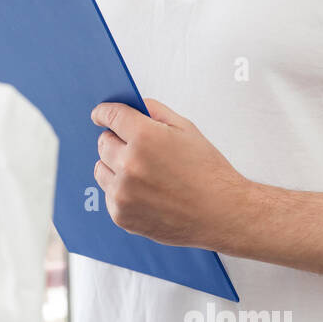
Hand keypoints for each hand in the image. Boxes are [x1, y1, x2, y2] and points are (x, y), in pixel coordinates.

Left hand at [91, 97, 249, 246]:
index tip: (100, 115)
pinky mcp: (121, 215)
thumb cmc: (208, 173)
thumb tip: (131, 106)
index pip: (110, 116)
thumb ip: (155, 112)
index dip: (104, 113)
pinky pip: (109, 194)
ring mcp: (122, 192)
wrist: (222, 213)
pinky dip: (121, 191)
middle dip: (116, 140)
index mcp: (144, 137)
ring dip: (115, 166)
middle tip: (137, 149)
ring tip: (144, 173)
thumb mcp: (186, 129)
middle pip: (103, 143)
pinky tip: (146, 193)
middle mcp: (129, 164)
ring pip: (101, 168)